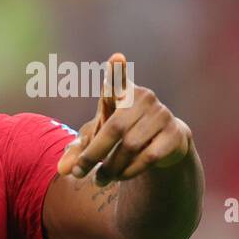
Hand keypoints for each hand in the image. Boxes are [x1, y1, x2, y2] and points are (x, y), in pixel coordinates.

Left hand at [56, 53, 191, 184]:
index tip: (116, 58)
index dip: (117, 71)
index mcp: (121, 93)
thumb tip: (63, 170)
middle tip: (78, 174)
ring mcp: (162, 114)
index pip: (117, 81)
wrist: (163, 146)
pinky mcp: (175, 134)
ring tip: (100, 179)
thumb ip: (77, 151)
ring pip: (130, 147)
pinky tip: (121, 176)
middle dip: (93, 154)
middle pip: (114, 129)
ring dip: (111, 168)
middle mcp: (144, 98)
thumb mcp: (96, 139)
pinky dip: (130, 171)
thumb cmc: (121, 134)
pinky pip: (148, 157)